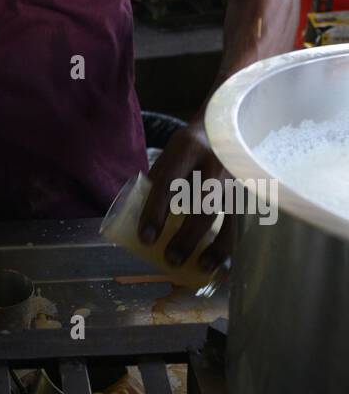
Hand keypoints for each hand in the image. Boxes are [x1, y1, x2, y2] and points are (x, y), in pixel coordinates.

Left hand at [137, 119, 233, 274]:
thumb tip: (142, 222)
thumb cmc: (192, 147)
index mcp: (188, 149)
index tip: (145, 238)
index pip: (169, 183)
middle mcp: (216, 162)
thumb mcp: (172, 153)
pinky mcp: (250, 192)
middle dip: (186, 236)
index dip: (155, 213)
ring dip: (216, 248)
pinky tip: (223, 267)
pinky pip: (242, 224)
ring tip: (201, 268)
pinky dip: (232, 247)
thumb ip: (160, 181)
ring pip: (230, 218)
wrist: (230, 125)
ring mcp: (238, 178)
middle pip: (202, 205)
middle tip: (170, 259)